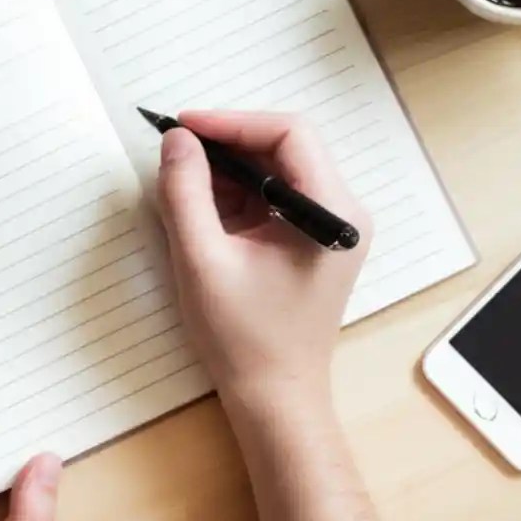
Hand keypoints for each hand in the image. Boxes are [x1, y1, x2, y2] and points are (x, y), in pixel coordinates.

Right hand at [155, 111, 372, 409]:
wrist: (274, 398)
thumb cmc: (243, 339)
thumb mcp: (201, 260)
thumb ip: (185, 193)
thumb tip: (177, 141)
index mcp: (332, 212)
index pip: (289, 134)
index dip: (232, 122)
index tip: (184, 127)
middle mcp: (343, 212)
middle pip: (285, 147)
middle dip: (227, 144)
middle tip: (177, 150)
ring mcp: (330, 228)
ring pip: (277, 171)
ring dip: (229, 171)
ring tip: (182, 183)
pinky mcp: (313, 242)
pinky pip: (275, 199)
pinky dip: (237, 196)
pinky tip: (201, 209)